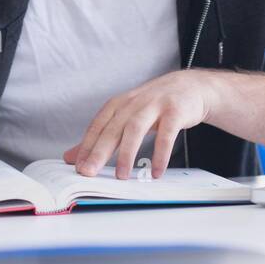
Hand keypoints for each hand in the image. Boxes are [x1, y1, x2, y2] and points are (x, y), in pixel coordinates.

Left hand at [62, 70, 215, 178]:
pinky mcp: (175, 111)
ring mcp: (155, 105)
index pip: (98, 125)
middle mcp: (134, 102)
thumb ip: (102, 136)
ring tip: (121, 176)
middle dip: (99, 151)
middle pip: (113, 128)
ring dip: (127, 153)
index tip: (77, 166)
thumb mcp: (127, 116)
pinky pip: (167, 134)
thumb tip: (72, 157)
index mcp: (119, 104)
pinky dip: (160, 154)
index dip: (86, 145)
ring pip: (135, 128)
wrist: (191, 87)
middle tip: (89, 172)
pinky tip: (156, 171)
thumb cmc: (156, 105)